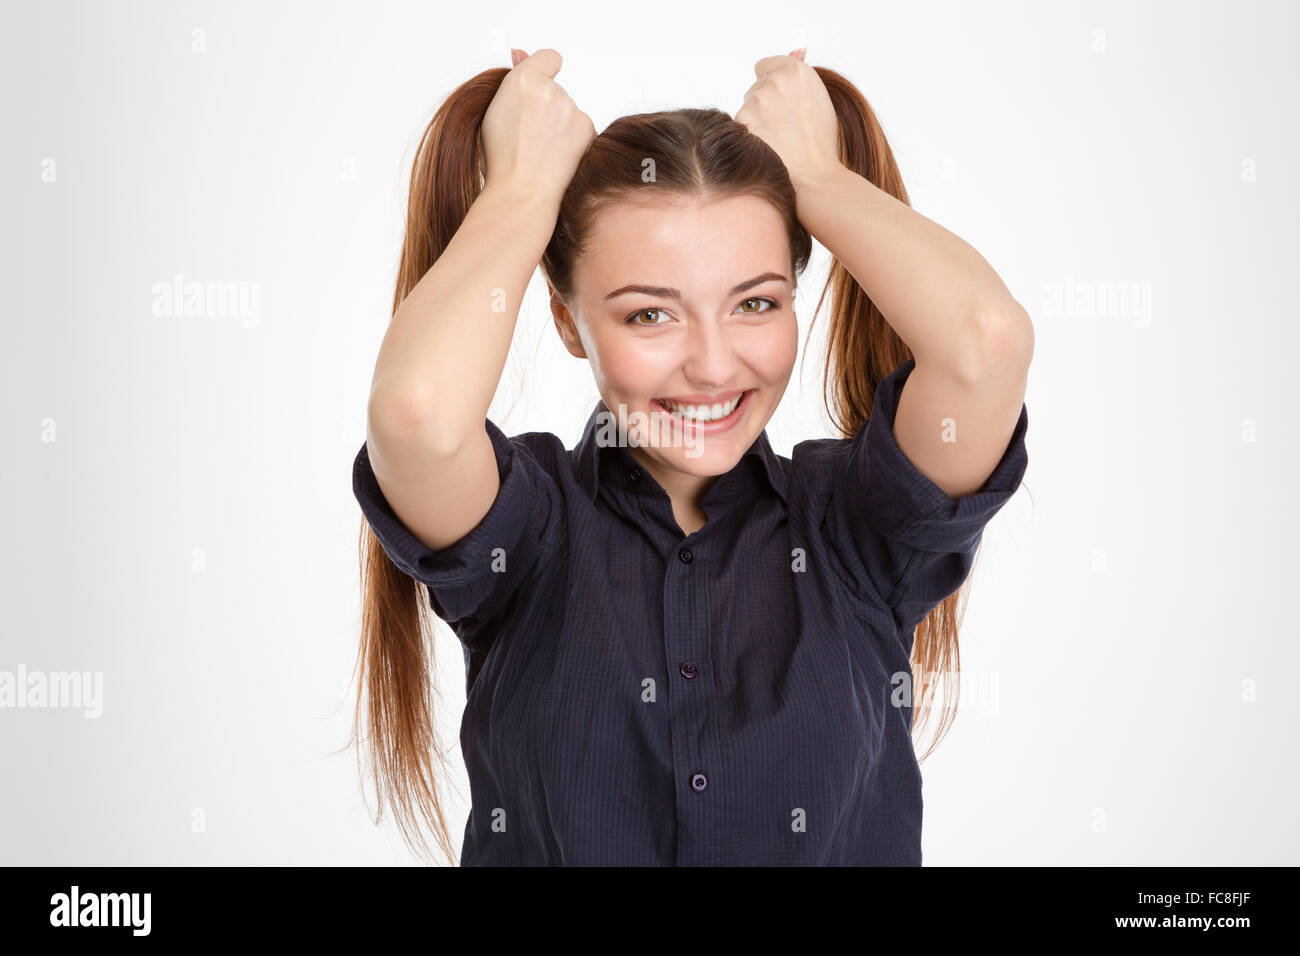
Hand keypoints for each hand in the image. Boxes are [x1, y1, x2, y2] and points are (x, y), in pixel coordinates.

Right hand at [481, 48, 596, 202]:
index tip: (540, 82)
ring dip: (558, 123)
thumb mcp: (493, 113)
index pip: (548, 57)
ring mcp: (571, 108)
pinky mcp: (586, 127)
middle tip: (529, 133)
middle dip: (546, 106)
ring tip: (540, 149)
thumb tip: (521, 55)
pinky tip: (556, 155)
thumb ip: (512, 83)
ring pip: (567, 110)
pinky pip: (579, 126)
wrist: (522, 191)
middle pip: (555, 89)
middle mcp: (550, 89)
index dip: (544, 70)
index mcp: (522, 80)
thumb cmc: (502, 159)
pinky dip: (571, 138)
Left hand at [733, 49, 840, 189]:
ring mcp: (756, 102)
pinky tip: (767, 146)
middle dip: (765, 104)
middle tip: (785, 126)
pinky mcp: (743, 123)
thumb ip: (799, 77)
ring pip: (747, 108)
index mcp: (796, 71)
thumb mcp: (818, 98)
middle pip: (756, 88)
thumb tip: (796, 50)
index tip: (780, 98)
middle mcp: (774, 82)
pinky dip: (749, 135)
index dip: (772, 83)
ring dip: (756, 121)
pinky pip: (740, 125)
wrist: (814, 174)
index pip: (766, 66)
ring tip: (779, 140)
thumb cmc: (820, 141)